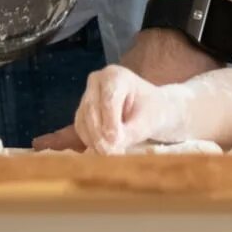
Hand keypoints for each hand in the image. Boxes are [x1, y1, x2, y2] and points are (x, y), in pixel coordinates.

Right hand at [74, 64, 192, 153]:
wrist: (148, 111)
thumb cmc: (151, 112)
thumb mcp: (147, 121)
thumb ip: (129, 132)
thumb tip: (110, 147)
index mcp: (116, 75)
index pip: (109, 98)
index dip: (111, 122)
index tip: (116, 141)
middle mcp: (97, 81)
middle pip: (92, 109)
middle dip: (101, 135)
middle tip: (112, 155)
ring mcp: (87, 95)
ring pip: (83, 120)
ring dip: (95, 141)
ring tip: (110, 156)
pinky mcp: (82, 112)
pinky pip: (81, 128)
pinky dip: (90, 142)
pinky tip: (102, 152)